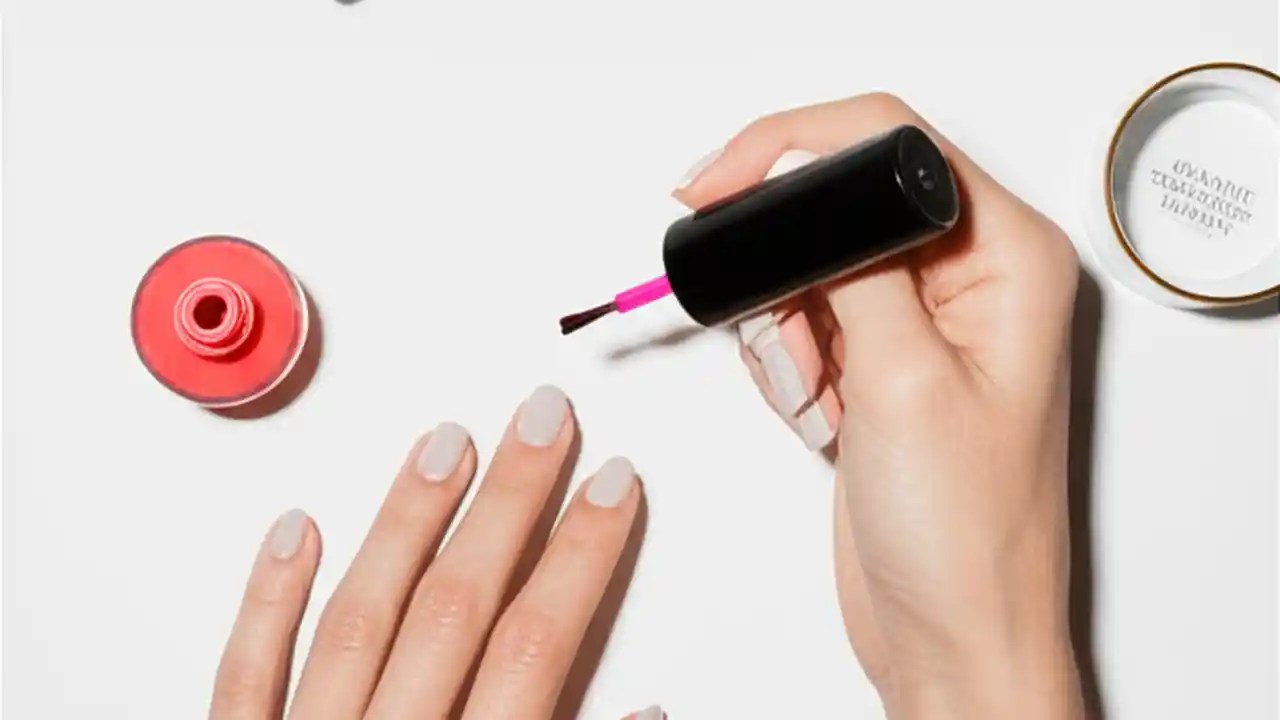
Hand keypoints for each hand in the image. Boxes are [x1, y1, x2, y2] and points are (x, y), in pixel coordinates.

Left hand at [209, 385, 660, 719]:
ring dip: (405, 522)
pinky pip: (245, 674)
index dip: (582, 557)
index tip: (612, 486)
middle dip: (508, 503)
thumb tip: (649, 711)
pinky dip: (267, 600)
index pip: (536, 647)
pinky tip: (296, 528)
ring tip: (444, 442)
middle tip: (542, 422)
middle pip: (455, 608)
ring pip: (358, 619)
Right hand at [674, 94, 1084, 718]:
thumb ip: (857, 270)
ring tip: (818, 397)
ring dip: (783, 327)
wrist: (950, 638)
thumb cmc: (970, 541)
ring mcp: (923, 323)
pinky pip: (803, 319)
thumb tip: (807, 196)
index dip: (791, 149)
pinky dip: (786, 361)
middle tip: (787, 341)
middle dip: (785, 266)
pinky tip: (818, 414)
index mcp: (1010, 259)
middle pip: (838, 202)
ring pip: (809, 264)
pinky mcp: (882, 364)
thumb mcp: (908, 384)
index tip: (718, 183)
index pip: (891, 144)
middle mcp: (972, 280)